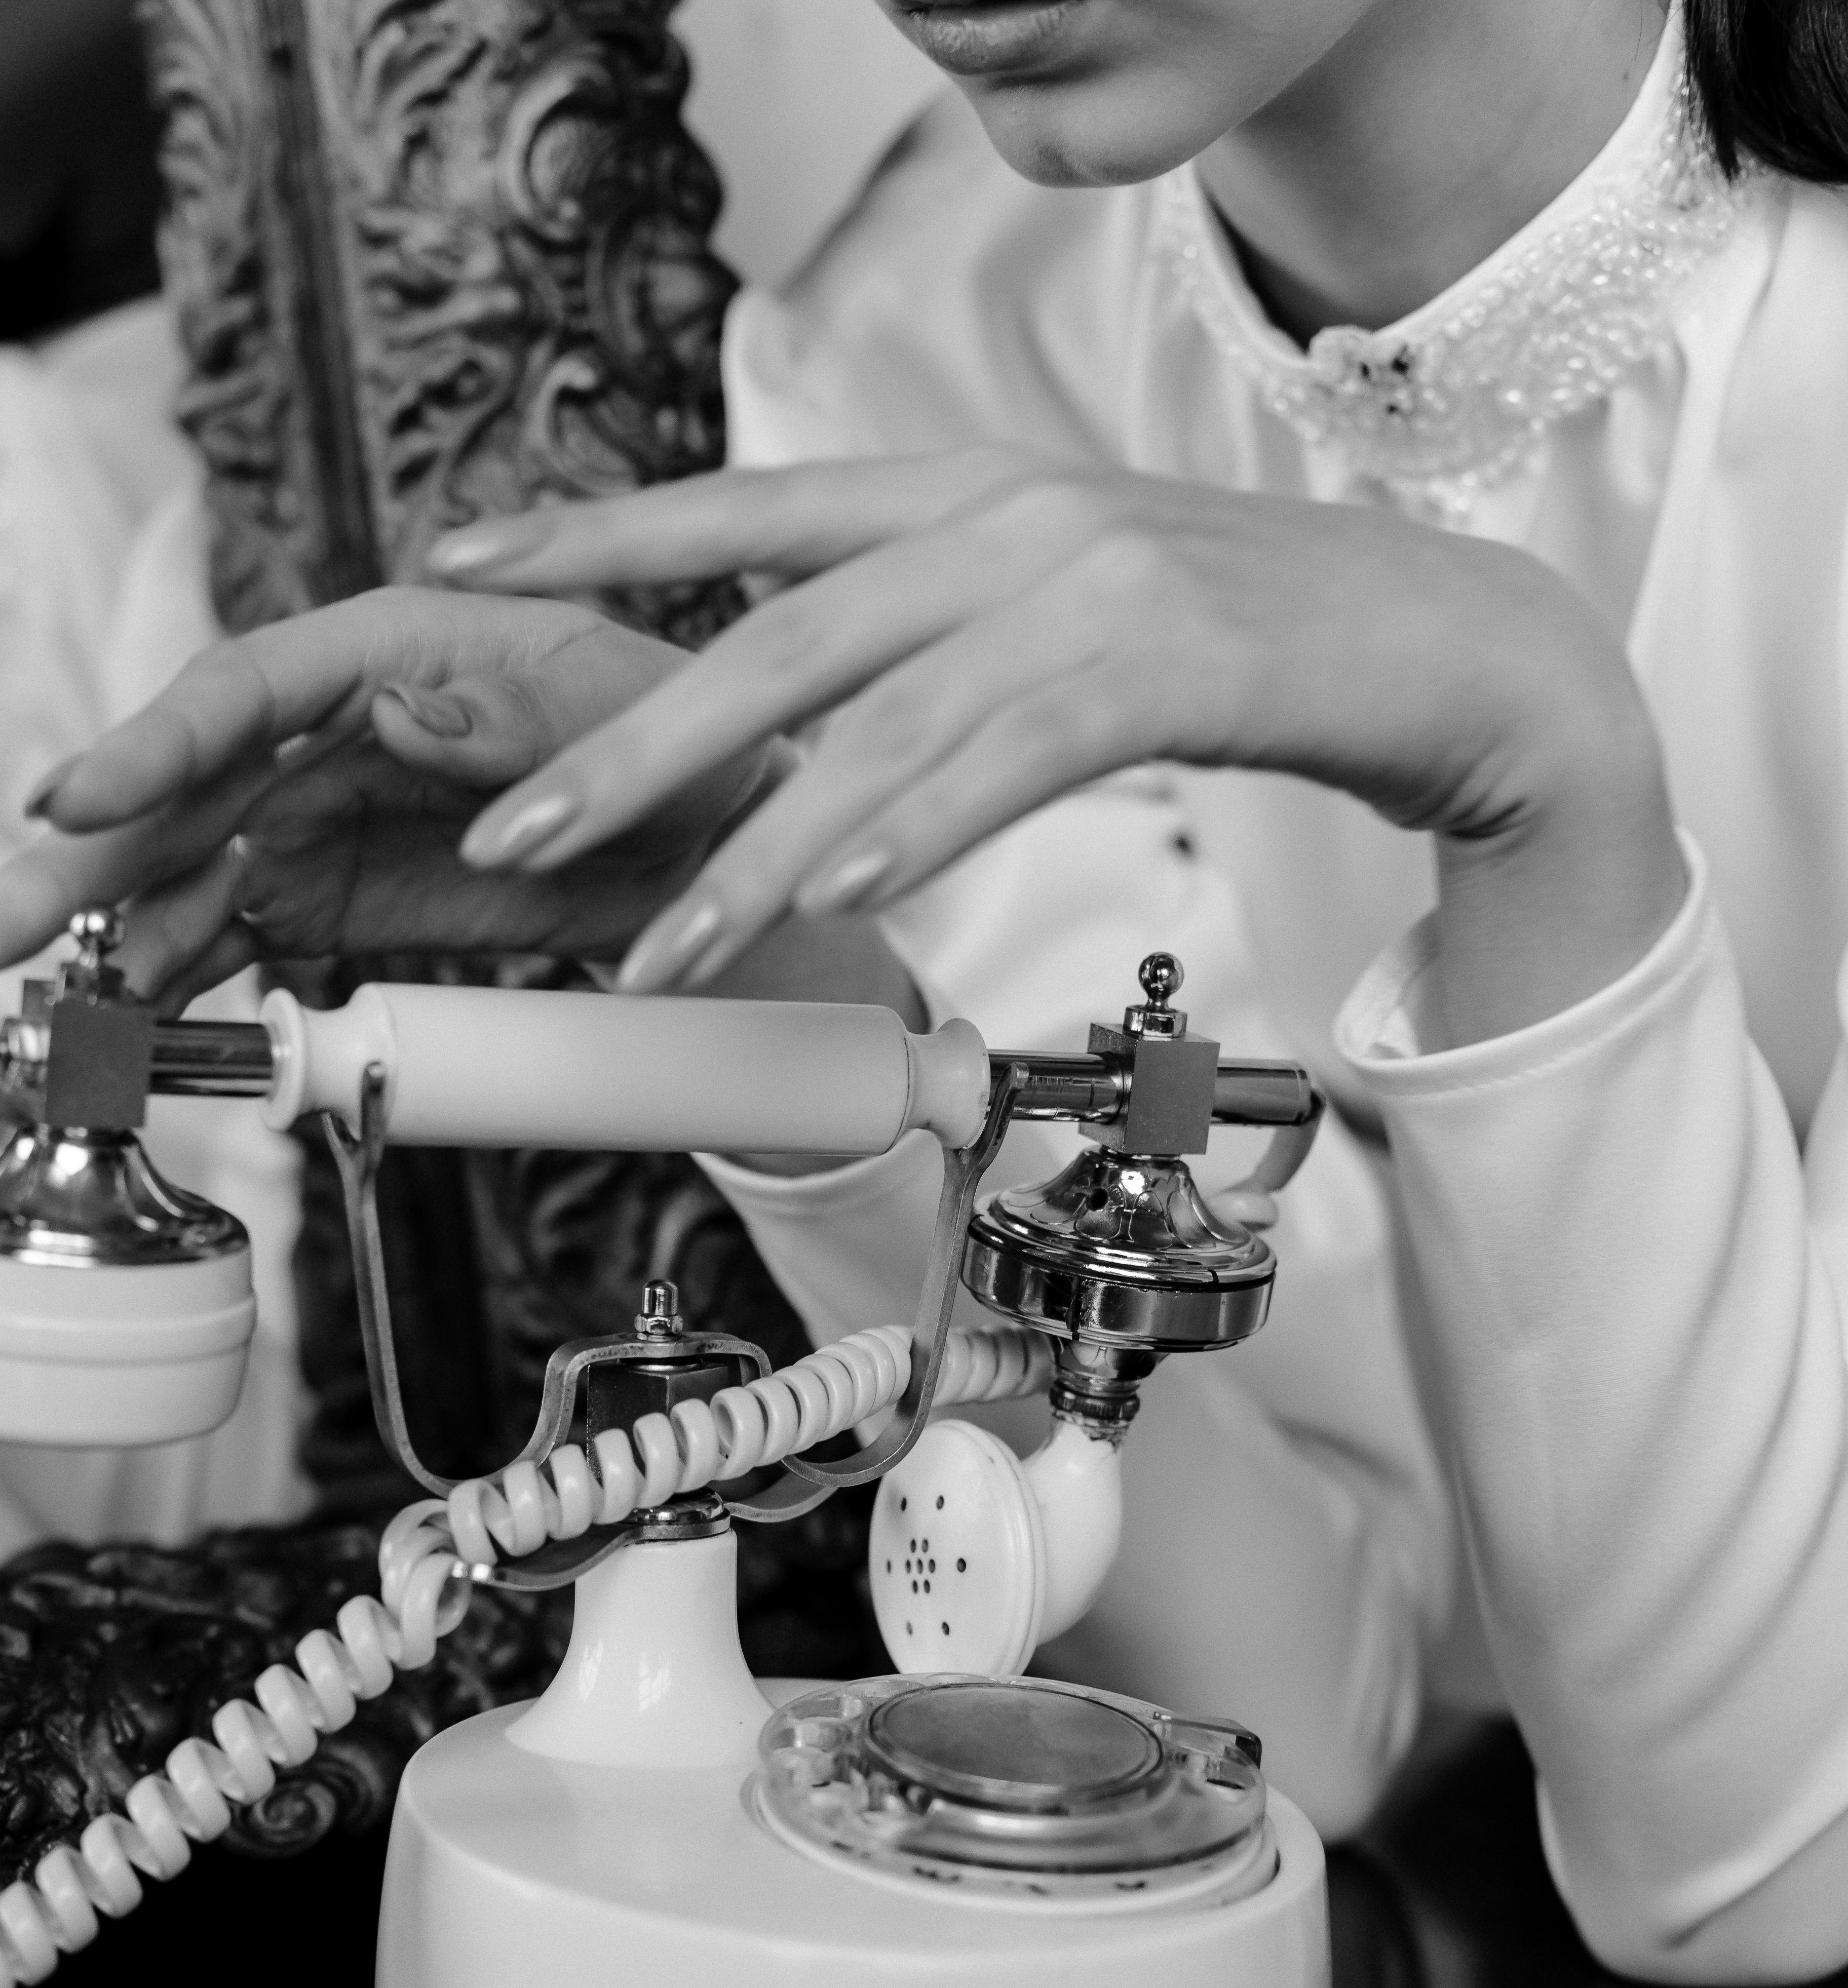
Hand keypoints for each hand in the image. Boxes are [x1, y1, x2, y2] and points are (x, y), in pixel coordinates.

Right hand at [0, 588, 781, 1006]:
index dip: (157, 747)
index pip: (249, 691)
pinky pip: (243, 936)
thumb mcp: (632, 716)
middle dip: (91, 857)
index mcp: (395, 647)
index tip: (79, 802)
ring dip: (119, 934)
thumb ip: (516, 719)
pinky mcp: (342, 902)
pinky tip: (129, 1022)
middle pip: (191, 788)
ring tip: (55, 1000)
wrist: (728, 841)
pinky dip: (187, 980)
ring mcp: (329, 820)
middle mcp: (338, 730)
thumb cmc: (690, 742)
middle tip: (14, 922)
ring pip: (197, 873)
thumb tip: (395, 708)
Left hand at [429, 453, 1685, 1042]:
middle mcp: (1006, 521)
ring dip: (750, 854)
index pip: (745, 507)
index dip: (595, 536)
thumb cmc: (1234, 638)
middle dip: (631, 747)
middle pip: (776, 638)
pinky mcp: (1165, 666)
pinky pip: (1005, 764)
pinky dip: (912, 833)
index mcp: (963, 492)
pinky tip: (837, 893)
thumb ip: (921, 644)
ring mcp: (1086, 588)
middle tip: (516, 830)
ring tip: (659, 950)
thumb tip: (791, 730)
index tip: (462, 565)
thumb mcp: (1050, 606)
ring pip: (875, 734)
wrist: (1434, 639)